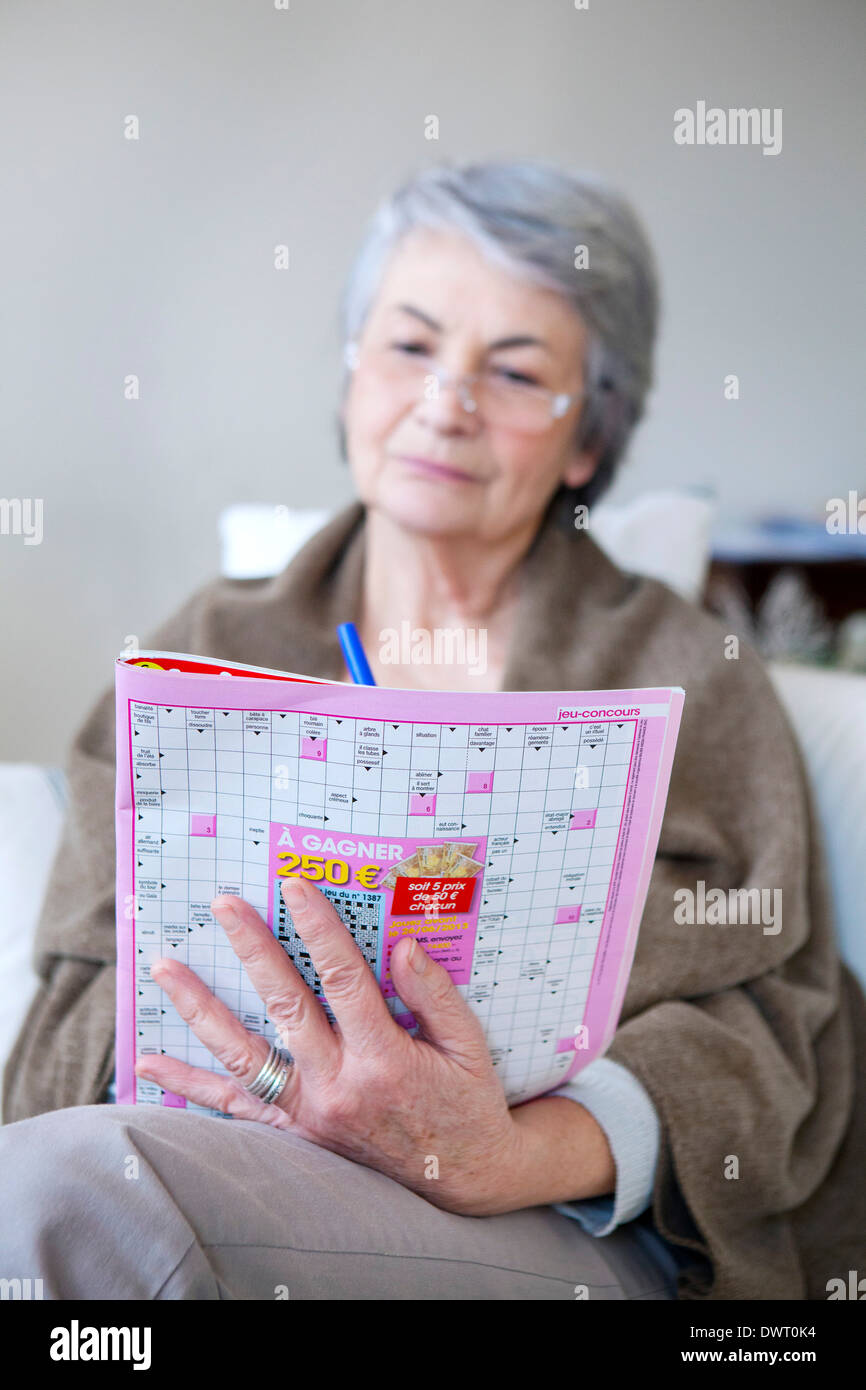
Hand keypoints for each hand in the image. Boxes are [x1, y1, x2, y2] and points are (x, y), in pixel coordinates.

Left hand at [134, 874, 531, 1215]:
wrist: (460, 1180)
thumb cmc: (467, 1105)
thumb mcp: (469, 1047)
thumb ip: (436, 995)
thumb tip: (401, 947)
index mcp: (384, 1058)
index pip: (342, 979)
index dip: (317, 929)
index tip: (294, 886)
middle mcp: (337, 1085)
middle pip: (284, 1005)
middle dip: (252, 948)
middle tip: (224, 904)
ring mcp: (308, 1113)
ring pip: (243, 1054)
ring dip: (200, 1008)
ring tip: (166, 968)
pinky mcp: (293, 1133)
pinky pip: (233, 1107)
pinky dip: (189, 1085)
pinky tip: (149, 1065)